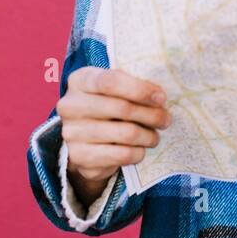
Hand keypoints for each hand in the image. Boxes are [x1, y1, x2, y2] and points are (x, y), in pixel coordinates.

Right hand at [58, 67, 172, 185]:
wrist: (83, 138)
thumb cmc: (106, 105)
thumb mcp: (115, 88)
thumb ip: (133, 86)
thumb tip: (158, 97)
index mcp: (80, 80)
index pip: (111, 81)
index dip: (141, 89)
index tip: (161, 97)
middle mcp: (70, 105)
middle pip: (122, 108)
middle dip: (152, 114)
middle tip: (166, 119)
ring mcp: (72, 132)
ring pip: (125, 133)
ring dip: (148, 136)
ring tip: (155, 136)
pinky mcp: (79, 157)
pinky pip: (121, 155)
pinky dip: (138, 152)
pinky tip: (140, 149)